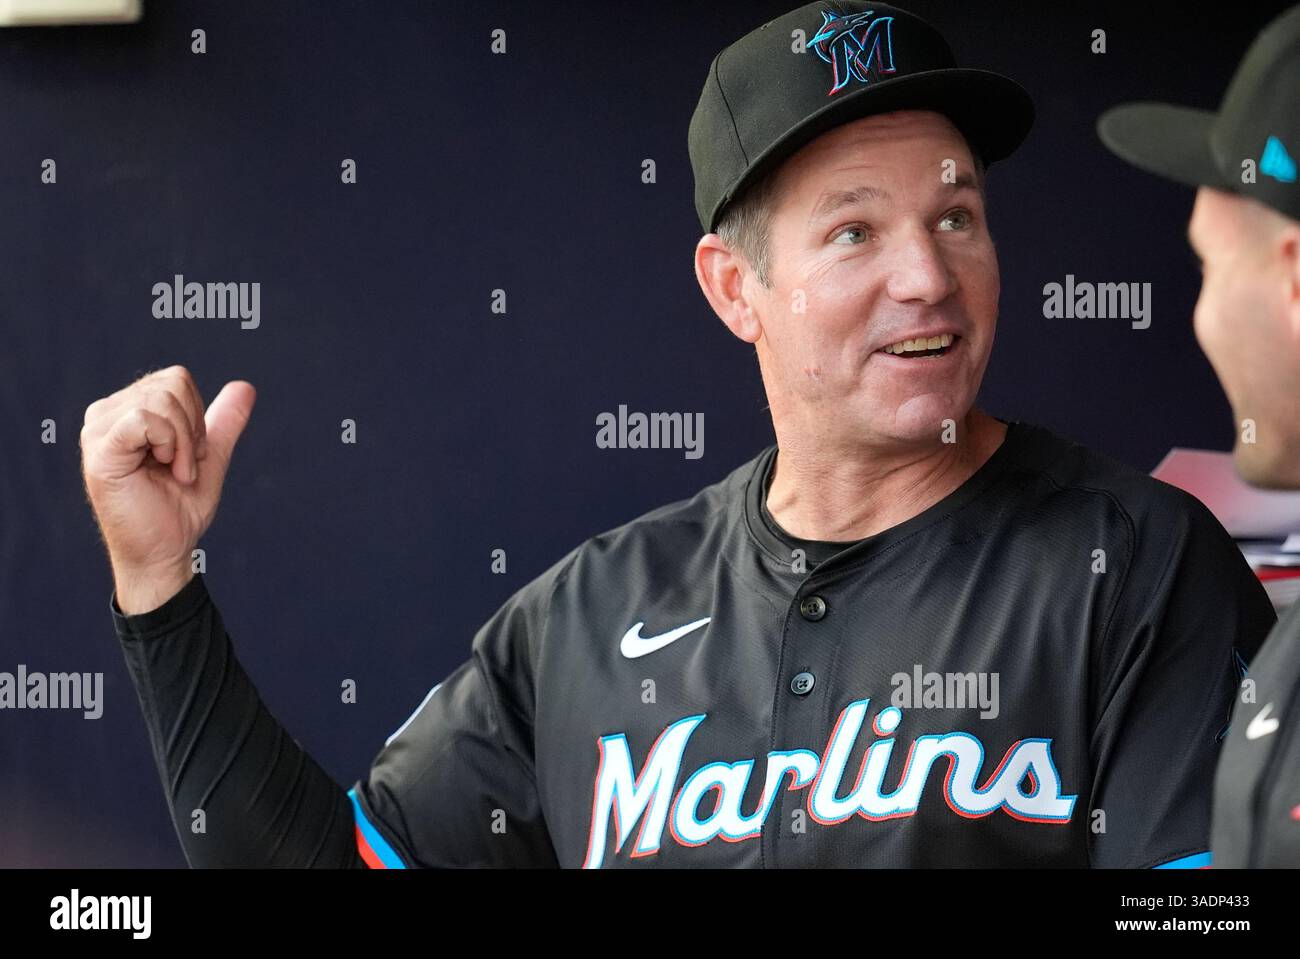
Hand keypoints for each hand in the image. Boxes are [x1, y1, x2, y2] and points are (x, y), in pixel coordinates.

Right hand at [80, 366, 255, 613]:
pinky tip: (163, 470)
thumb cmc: (179, 508)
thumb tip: (245, 386)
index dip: (197, 417)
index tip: (190, 455)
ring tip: (172, 472)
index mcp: (128, 410)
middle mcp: (106, 414)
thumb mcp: (209, 456)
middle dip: (193, 429)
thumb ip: (224, 421)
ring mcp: (99, 430)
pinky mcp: (100, 449)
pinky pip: (146, 418)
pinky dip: (171, 445)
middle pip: (173, 383)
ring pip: (163, 400)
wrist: (166, 549)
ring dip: (184, 443)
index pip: (176, 379)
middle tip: (180, 466)